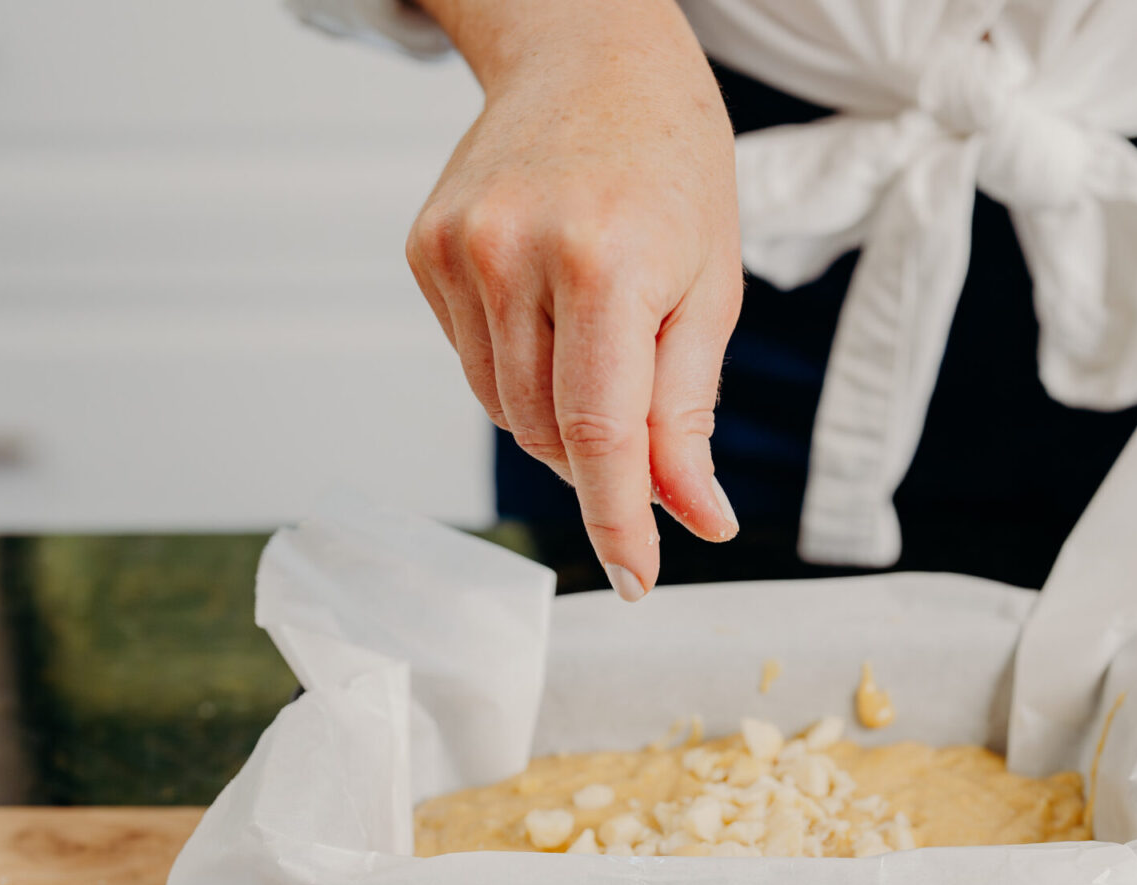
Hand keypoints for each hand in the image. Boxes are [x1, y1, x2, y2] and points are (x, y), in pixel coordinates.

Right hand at [409, 0, 741, 599]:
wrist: (590, 54)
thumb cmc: (672, 167)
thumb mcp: (713, 288)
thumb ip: (691, 413)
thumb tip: (696, 519)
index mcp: (605, 262)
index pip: (601, 433)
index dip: (617, 520)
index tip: (636, 579)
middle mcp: (516, 254)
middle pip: (550, 432)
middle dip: (600, 457)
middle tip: (647, 420)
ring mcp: (458, 251)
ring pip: (504, 410)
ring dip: (558, 417)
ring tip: (601, 342)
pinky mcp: (424, 250)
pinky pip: (473, 364)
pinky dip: (518, 369)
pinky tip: (551, 309)